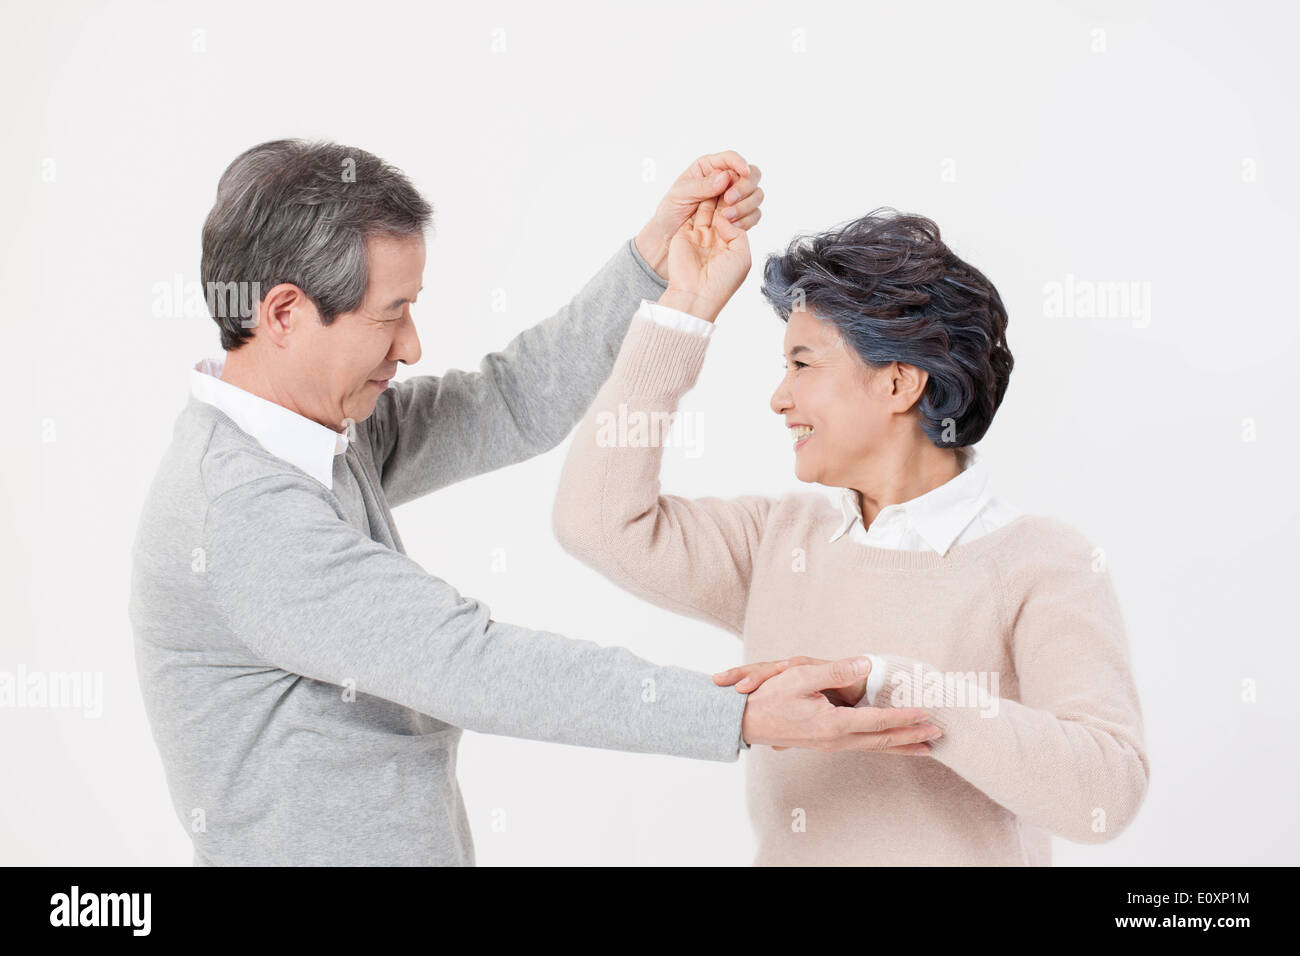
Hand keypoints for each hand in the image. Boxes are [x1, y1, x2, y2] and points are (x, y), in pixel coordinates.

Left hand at [635, 150, 763, 280]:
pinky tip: (734, 225)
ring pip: (756, 194)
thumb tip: (725, 177)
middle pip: (751, 175)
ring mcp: (734, 198)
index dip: (740, 163)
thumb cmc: (670, 211)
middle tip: (729, 199)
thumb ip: (702, 185)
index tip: (744, 172)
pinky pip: (754, 214)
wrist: (668, 236)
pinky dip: (748, 219)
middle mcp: (725, 180)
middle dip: (744, 186)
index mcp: (709, 168)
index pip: (731, 158)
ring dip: (746, 204)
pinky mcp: (739, 216)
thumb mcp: (680, 194)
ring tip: (727, 216)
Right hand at [657, 183, 750, 323]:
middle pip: (727, 207)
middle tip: (733, 184)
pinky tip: (711, 185)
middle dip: (732, 194)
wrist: (695, 293)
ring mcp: (703, 232)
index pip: (741, 215)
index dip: (744, 202)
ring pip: (712, 205)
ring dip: (718, 192)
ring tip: (725, 178)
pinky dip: (704, 197)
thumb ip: (738, 231)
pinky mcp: (688, 230)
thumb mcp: (742, 255)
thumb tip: (725, 214)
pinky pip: (696, 210)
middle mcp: (719, 235)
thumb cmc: (721, 281)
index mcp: (734, 243)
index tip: (747, 192)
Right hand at [737, 656, 940, 753]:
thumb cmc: (768, 697)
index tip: (927, 714)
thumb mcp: (799, 676)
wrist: (744, 722)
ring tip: (924, 748)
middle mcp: (836, 739)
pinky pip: (862, 746)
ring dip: (901, 746)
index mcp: (834, 723)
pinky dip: (882, 746)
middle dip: (912, 737)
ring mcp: (831, 744)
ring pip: (874, 747)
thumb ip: (834, 671)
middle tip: (938, 734)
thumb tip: (865, 665)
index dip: (905, 717)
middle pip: (882, 740)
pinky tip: (888, 744)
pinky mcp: (825, 743)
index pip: (878, 721)